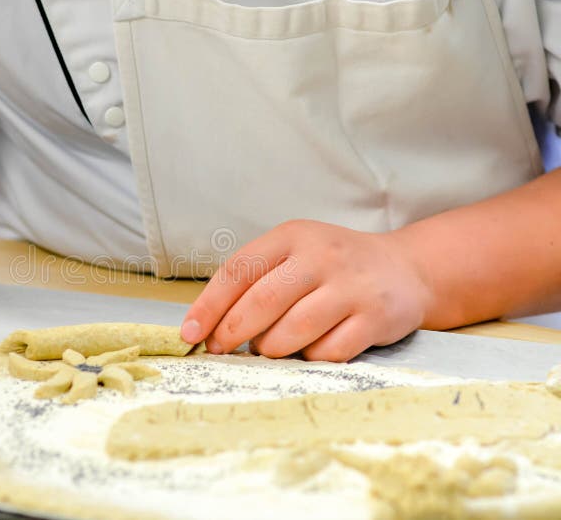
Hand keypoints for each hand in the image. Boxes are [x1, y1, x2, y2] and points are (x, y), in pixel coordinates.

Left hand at [180, 220, 432, 361]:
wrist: (403, 269)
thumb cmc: (331, 267)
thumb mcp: (292, 255)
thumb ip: (254, 281)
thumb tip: (207, 327)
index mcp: (292, 236)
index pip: (238, 271)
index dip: (208, 306)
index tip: (189, 333)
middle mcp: (321, 256)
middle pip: (261, 304)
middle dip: (233, 333)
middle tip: (221, 349)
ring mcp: (351, 286)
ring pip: (292, 333)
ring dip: (271, 349)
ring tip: (271, 347)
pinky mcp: (375, 317)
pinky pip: (327, 352)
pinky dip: (310, 358)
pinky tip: (311, 347)